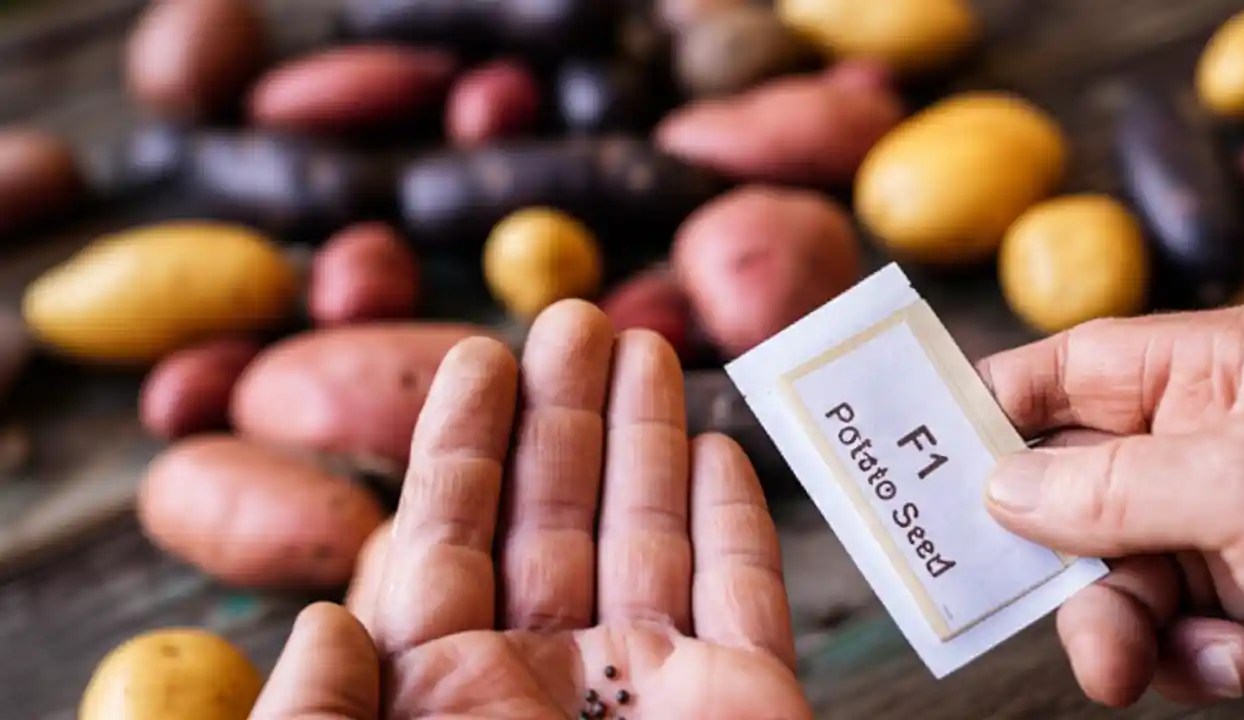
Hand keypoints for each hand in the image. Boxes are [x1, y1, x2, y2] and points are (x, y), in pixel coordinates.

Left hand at [251, 301, 810, 719]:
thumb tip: (326, 620)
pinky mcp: (745, 708)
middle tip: (575, 314)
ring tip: (647, 341)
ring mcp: (655, 694)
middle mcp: (551, 684)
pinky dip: (736, 520)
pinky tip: (721, 449)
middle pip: (556, 513)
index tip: (474, 353)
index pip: (449, 539)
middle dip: (565, 410)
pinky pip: (744, 598)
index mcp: (449, 700)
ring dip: (650, 436)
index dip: (461, 442)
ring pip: (651, 534)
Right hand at [979, 302, 1243, 706]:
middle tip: (1002, 592)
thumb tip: (1001, 492)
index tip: (926, 455)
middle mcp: (1210, 445)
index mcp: (1217, 372)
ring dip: (1119, 630)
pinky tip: (1240, 664)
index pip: (1073, 374)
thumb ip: (1114, 487)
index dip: (994, 409)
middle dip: (1053, 556)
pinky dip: (1189, 661)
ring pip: (1116, 575)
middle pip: (1075, 491)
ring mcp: (1227, 527)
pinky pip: (1174, 633)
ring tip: (1125, 668)